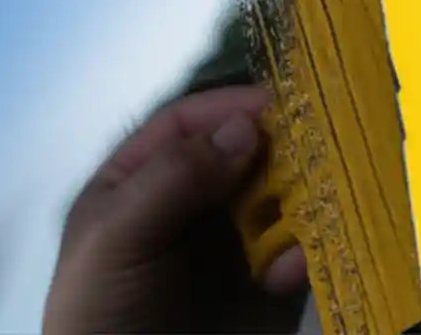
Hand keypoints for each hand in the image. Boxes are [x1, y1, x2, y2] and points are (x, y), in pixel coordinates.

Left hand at [43, 86, 307, 333]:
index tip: (277, 106)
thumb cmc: (102, 316)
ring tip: (318, 200)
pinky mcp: (267, 286)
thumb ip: (172, 178)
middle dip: (281, 148)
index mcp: (140, 181)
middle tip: (317, 145)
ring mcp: (233, 243)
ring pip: (282, 198)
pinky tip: (292, 269)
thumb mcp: (116, 239)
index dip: (230, 108)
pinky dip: (307, 251)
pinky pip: (299, 252)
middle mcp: (192, 203)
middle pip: (247, 154)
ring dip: (304, 195)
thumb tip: (245, 126)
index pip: (189, 124)